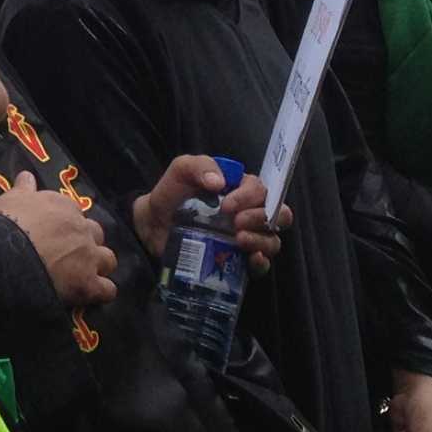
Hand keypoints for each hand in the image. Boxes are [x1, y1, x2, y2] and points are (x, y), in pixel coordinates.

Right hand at [0, 174, 119, 305]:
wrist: (3, 257)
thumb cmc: (3, 225)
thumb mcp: (8, 200)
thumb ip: (22, 189)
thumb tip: (26, 175)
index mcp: (63, 206)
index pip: (74, 212)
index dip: (66, 224)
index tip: (54, 233)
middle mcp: (81, 229)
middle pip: (96, 234)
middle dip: (87, 243)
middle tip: (69, 254)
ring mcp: (88, 257)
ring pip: (108, 260)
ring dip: (98, 266)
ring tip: (84, 275)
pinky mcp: (89, 284)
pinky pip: (107, 289)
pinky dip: (100, 292)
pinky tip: (89, 295)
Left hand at [128, 157, 278, 270]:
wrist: (153, 224)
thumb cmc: (172, 193)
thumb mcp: (182, 170)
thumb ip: (199, 166)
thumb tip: (219, 181)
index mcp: (241, 189)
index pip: (262, 190)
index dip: (250, 197)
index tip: (227, 205)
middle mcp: (250, 213)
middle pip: (279, 214)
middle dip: (262, 218)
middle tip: (237, 223)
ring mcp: (246, 238)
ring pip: (272, 240)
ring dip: (262, 240)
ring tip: (240, 240)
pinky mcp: (238, 260)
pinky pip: (261, 265)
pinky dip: (262, 263)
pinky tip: (252, 259)